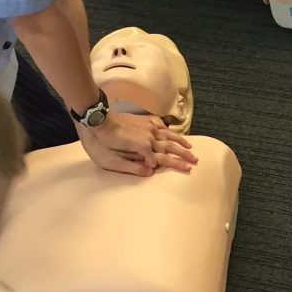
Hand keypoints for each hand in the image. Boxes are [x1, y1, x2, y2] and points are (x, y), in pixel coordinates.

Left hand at [77, 113, 196, 176]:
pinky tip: (172, 132)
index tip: (184, 170)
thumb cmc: (100, 143)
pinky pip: (159, 125)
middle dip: (183, 155)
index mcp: (142, 147)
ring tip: (190, 147)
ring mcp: (147, 127)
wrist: (96, 120)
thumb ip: (131, 167)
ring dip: (180, 142)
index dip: (173, 166)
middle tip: (195, 161)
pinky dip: (168, 129)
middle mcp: (149, 136)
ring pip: (168, 135)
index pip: (160, 160)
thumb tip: (150, 172)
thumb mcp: (111, 161)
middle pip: (169, 147)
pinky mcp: (143, 120)